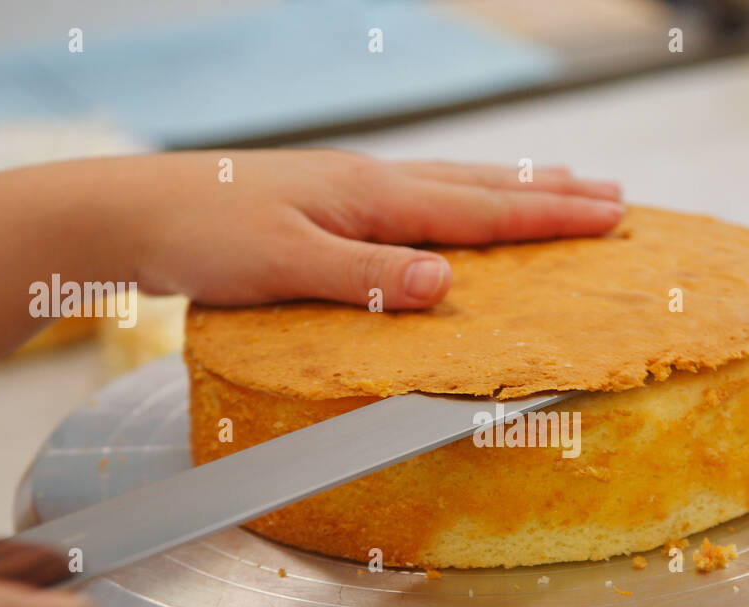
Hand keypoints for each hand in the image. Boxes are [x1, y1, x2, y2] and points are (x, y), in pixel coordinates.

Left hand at [0, 150, 623, 423]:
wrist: (133, 209)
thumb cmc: (204, 237)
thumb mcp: (286, 264)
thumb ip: (367, 275)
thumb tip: (446, 281)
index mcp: (372, 197)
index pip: (480, 210)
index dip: (550, 216)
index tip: (611, 216)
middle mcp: (372, 183)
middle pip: (481, 186)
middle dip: (552, 194)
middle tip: (614, 196)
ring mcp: (352, 187)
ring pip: (454, 184)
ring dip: (514, 188)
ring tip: (561, 186)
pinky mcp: (331, 201)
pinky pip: (421, 194)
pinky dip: (463, 196)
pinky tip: (460, 204)